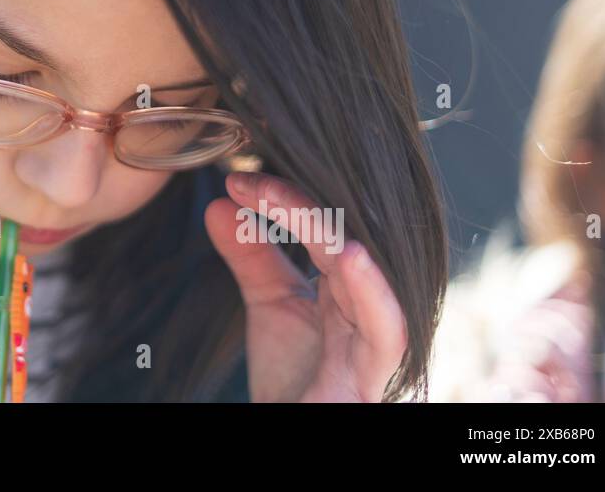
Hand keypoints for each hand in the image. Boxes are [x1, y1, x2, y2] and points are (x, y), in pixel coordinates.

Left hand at [205, 170, 407, 401]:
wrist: (289, 425)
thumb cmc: (294, 374)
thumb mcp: (270, 303)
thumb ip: (250, 255)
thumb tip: (217, 203)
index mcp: (354, 283)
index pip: (325, 225)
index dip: (284, 198)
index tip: (236, 179)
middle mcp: (373, 304)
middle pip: (347, 237)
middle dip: (297, 205)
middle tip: (248, 182)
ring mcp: (378, 339)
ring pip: (365, 271)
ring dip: (328, 231)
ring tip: (284, 198)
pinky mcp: (377, 375)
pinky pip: (387, 329)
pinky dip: (373, 290)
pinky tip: (349, 255)